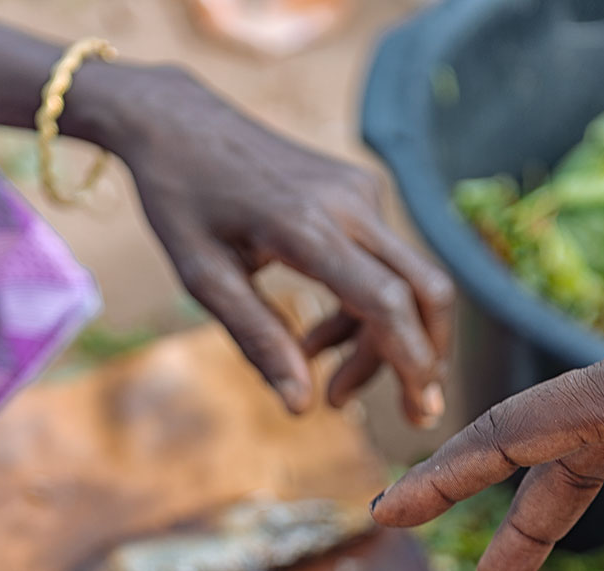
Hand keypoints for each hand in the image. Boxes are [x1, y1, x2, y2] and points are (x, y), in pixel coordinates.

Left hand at [110, 69, 453, 425]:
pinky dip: (365, 310)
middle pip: (425, 289)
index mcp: (305, 227)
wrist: (178, 123)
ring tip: (334, 388)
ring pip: (408, 281)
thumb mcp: (203, 279)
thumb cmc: (180, 201)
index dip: (412, 360)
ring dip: (383, 341)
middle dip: (425, 356)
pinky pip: (384, 262)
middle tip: (412, 414)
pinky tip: (319, 342)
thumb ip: (257, 340)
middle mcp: (347, 204)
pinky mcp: (358, 191)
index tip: (418, 409)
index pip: (388, 301)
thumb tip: (301, 406)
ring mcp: (359, 193)